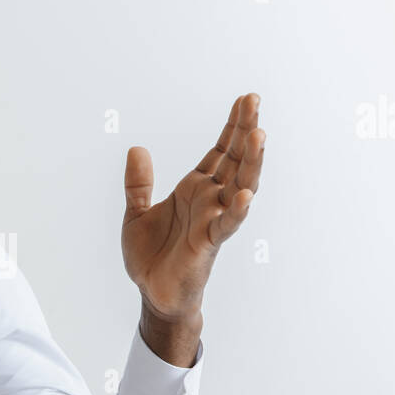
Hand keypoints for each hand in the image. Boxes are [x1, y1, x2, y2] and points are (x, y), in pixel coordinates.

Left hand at [122, 93, 265, 320]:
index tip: (246, 100)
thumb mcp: (135, 213)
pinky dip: (237, 210)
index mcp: (194, 189)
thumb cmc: (150, 257)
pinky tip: (245, 194)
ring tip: (259, 135)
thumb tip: (136, 149)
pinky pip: (226, 225)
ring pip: (239, 186)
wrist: (152, 294)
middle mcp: (210, 200)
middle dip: (245, 131)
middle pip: (235, 160)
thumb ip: (138, 183)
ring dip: (250, 162)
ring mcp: (212, 220)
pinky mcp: (208, 243)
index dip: (233, 126)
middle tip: (254, 101)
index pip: (220, 152)